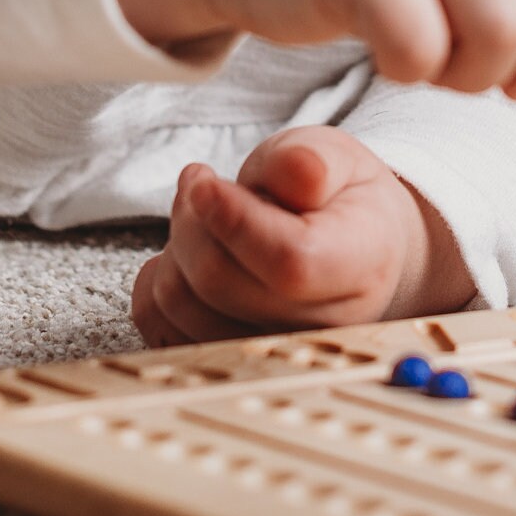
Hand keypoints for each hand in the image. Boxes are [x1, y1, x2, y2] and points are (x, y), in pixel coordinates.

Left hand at [131, 127, 474, 343]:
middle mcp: (320, 325)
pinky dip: (154, 284)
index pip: (289, 263)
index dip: (234, 222)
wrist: (349, 248)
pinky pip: (158, 327)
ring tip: (205, 219)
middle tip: (202, 181)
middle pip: (220, 282)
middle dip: (193, 220)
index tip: (203, 180)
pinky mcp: (225, 359)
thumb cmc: (337, 199)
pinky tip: (186, 256)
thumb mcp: (334, 156)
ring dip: (175, 250)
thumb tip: (302, 175)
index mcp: (360, 265)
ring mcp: (270, 350)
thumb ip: (312, 159)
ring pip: (182, 305)